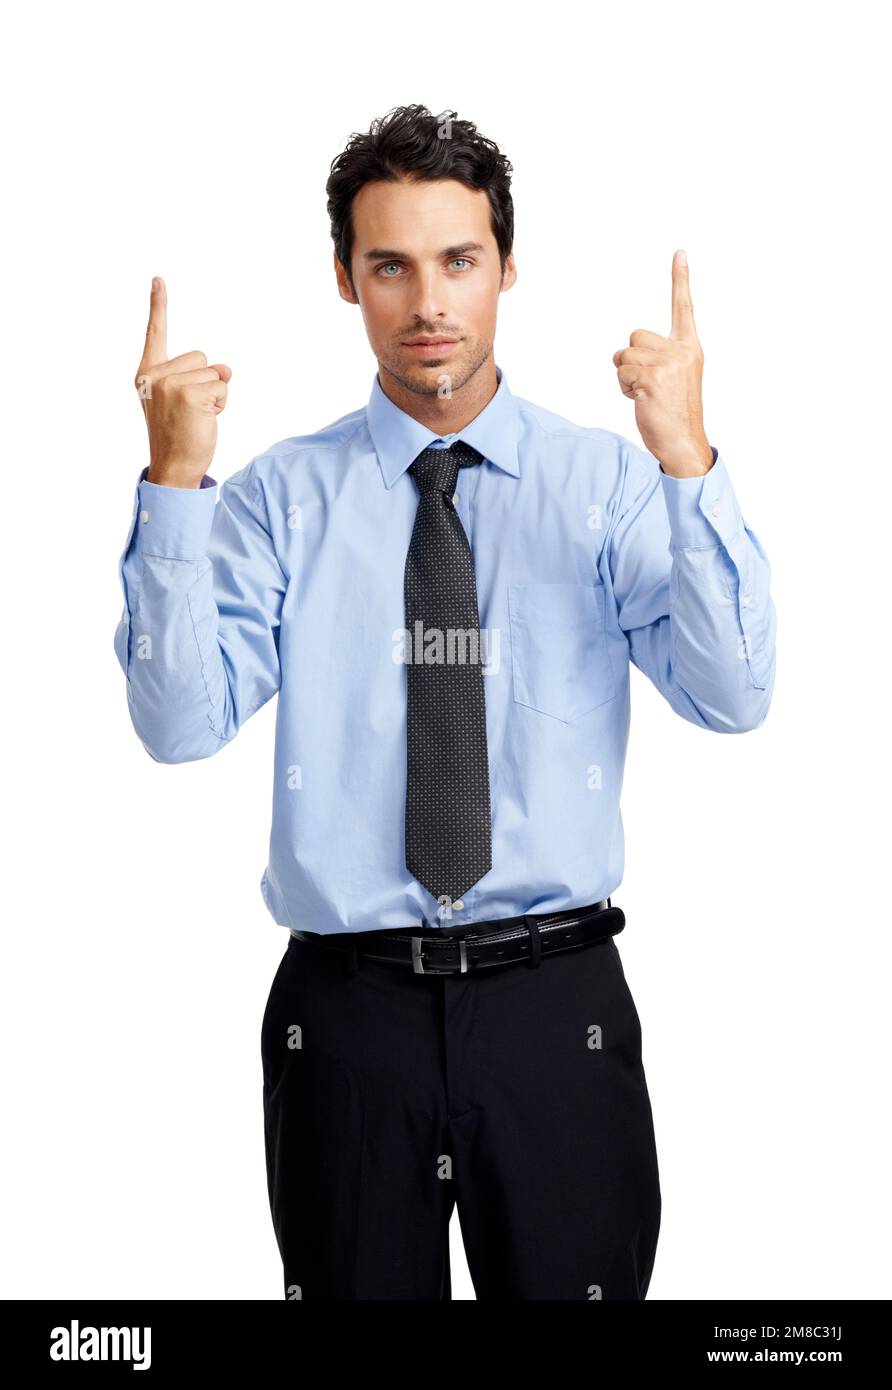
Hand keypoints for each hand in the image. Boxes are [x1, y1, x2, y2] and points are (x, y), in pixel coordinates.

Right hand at [134, 277, 231, 487]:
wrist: (173, 468)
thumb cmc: (178, 436)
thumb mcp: (181, 400)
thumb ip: (197, 377)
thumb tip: (227, 368)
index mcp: (146, 374)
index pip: (155, 334)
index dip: (158, 306)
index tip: (158, 279)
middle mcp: (154, 375)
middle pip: (200, 357)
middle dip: (205, 381)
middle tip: (190, 411)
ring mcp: (170, 384)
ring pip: (214, 373)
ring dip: (214, 395)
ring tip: (196, 417)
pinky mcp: (189, 395)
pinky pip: (222, 387)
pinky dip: (221, 404)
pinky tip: (204, 420)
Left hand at [612, 250, 712, 476]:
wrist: (684, 442)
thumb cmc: (675, 412)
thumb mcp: (677, 377)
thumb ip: (661, 357)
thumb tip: (624, 354)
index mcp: (690, 348)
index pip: (684, 308)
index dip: (680, 280)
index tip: (679, 253)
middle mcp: (682, 351)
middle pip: (635, 336)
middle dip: (632, 359)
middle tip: (648, 383)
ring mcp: (668, 364)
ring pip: (624, 355)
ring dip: (626, 377)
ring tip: (646, 394)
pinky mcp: (652, 378)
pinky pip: (622, 373)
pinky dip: (625, 388)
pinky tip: (642, 400)